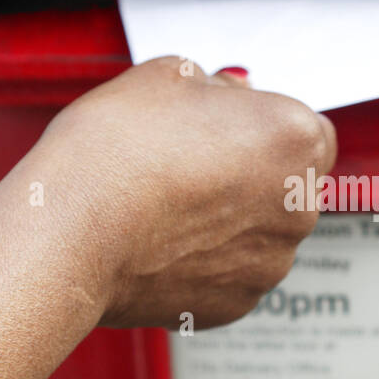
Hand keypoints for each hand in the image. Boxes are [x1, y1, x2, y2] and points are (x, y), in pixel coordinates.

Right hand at [33, 57, 336, 328]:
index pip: (306, 129)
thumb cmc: (115, 149)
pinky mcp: (238, 303)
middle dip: (248, 174)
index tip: (221, 128)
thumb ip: (217, 87)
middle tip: (185, 164)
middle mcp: (300, 206)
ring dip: (227, 220)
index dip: (260, 125)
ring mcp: (272, 261)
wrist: (71, 232)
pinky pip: (230, 274)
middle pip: (286, 183)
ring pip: (259, 232)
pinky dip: (205, 262)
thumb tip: (231, 96)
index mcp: (297, 138)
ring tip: (164, 206)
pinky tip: (160, 244)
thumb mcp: (167, 75)